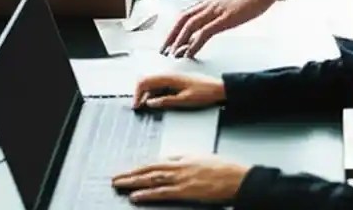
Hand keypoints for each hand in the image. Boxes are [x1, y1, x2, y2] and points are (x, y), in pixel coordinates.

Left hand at [112, 156, 250, 204]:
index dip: (139, 167)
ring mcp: (180, 179)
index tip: (128, 170)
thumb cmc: (223, 168)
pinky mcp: (185, 191)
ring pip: (151, 180)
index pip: (155, 162)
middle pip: (149, 170)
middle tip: (115, 178)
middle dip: (130, 174)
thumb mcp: (200, 157)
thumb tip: (168, 160)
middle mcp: (178, 167)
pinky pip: (161, 193)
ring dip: (133, 182)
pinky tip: (136, 196)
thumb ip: (183, 158)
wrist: (237, 178)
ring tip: (120, 184)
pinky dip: (147, 194)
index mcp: (181, 158)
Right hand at [132, 73, 224, 109]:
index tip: (136, 106)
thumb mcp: (184, 100)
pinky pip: (160, 87)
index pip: (144, 81)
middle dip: (140, 94)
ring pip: (152, 85)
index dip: (137, 94)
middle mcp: (168, 76)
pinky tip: (157, 103)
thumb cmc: (205, 93)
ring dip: (147, 95)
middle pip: (146, 82)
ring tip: (147, 108)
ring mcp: (171, 79)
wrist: (219, 89)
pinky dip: (155, 95)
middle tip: (139, 108)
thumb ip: (165, 101)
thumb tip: (149, 103)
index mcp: (169, 78)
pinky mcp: (175, 83)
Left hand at [160, 0, 275, 57]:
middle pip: (182, 19)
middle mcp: (208, 5)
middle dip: (171, 35)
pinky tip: (190, 52)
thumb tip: (215, 19)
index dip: (175, 27)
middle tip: (164, 49)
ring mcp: (215, 11)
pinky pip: (204, 32)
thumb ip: (220, 10)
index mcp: (209, 1)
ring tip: (173, 53)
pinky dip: (194, 44)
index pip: (185, 14)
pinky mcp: (224, 18)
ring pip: (189, 26)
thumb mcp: (230, 2)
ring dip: (179, 41)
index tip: (169, 39)